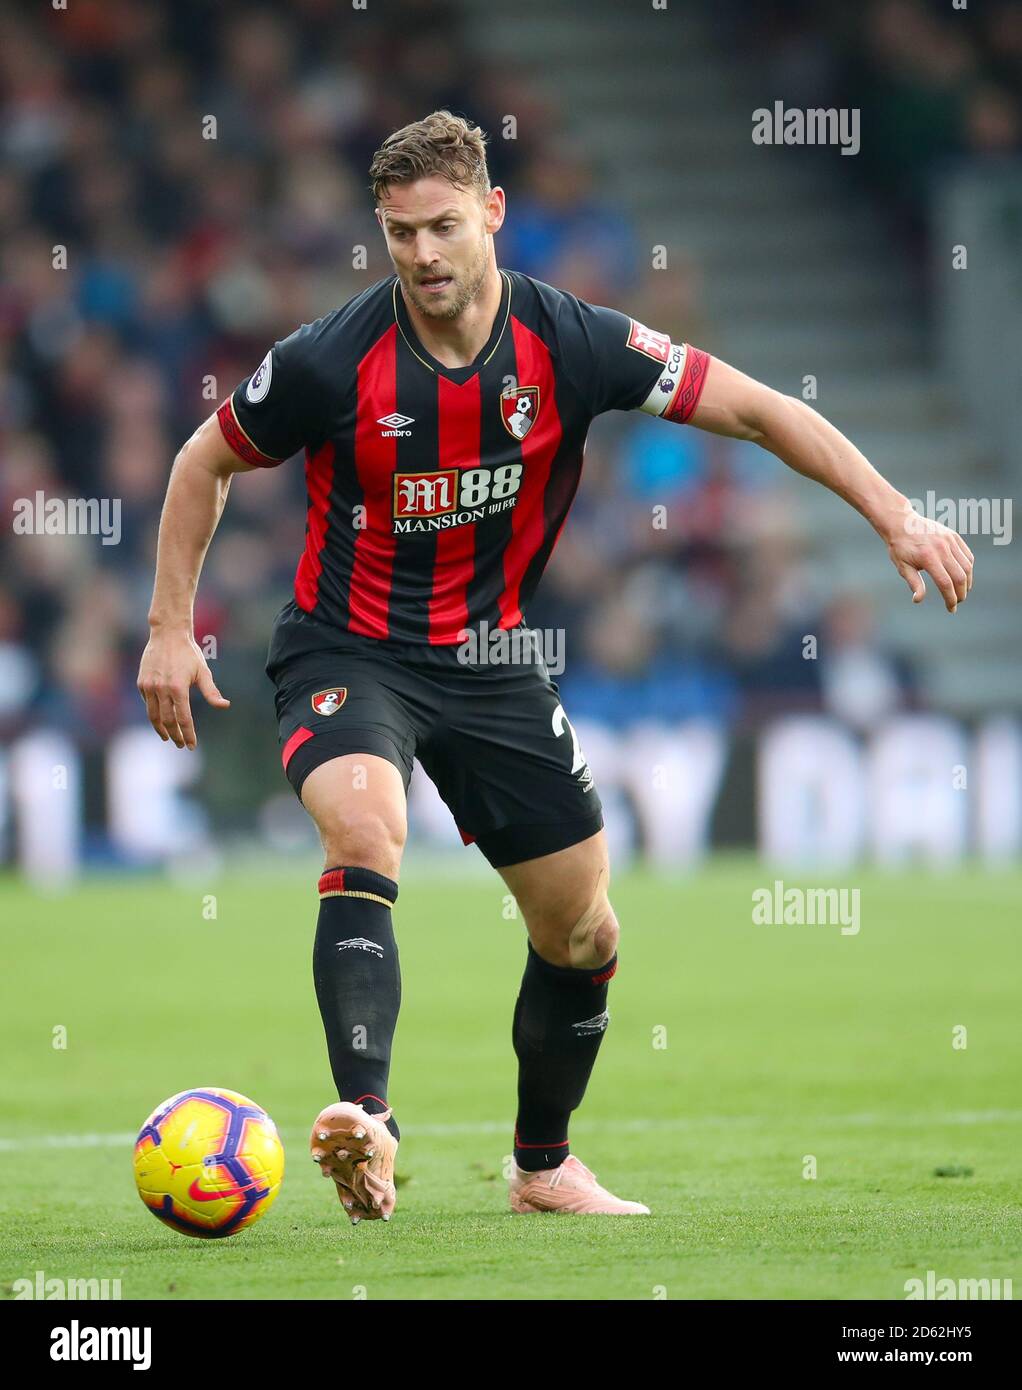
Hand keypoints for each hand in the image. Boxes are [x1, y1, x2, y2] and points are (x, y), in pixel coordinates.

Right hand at [137, 630, 229, 747]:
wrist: (168, 635)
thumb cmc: (189, 654)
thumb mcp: (203, 672)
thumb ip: (212, 692)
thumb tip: (225, 706)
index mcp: (178, 688)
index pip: (183, 718)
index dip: (188, 734)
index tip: (191, 745)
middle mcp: (161, 689)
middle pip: (167, 721)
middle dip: (175, 735)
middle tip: (180, 745)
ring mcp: (149, 686)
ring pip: (154, 716)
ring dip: (161, 730)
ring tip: (168, 738)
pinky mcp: (141, 683)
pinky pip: (147, 704)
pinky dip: (154, 715)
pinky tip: (161, 719)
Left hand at [886, 508, 973, 612]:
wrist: (902, 523)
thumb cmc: (900, 548)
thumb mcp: (903, 567)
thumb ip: (914, 583)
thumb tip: (918, 600)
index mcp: (928, 558)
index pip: (945, 583)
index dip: (950, 599)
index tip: (951, 608)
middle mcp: (942, 548)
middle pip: (960, 577)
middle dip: (961, 593)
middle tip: (957, 602)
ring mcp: (950, 541)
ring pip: (967, 566)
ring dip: (967, 582)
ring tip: (961, 592)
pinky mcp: (954, 536)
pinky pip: (967, 555)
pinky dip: (968, 569)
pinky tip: (963, 577)